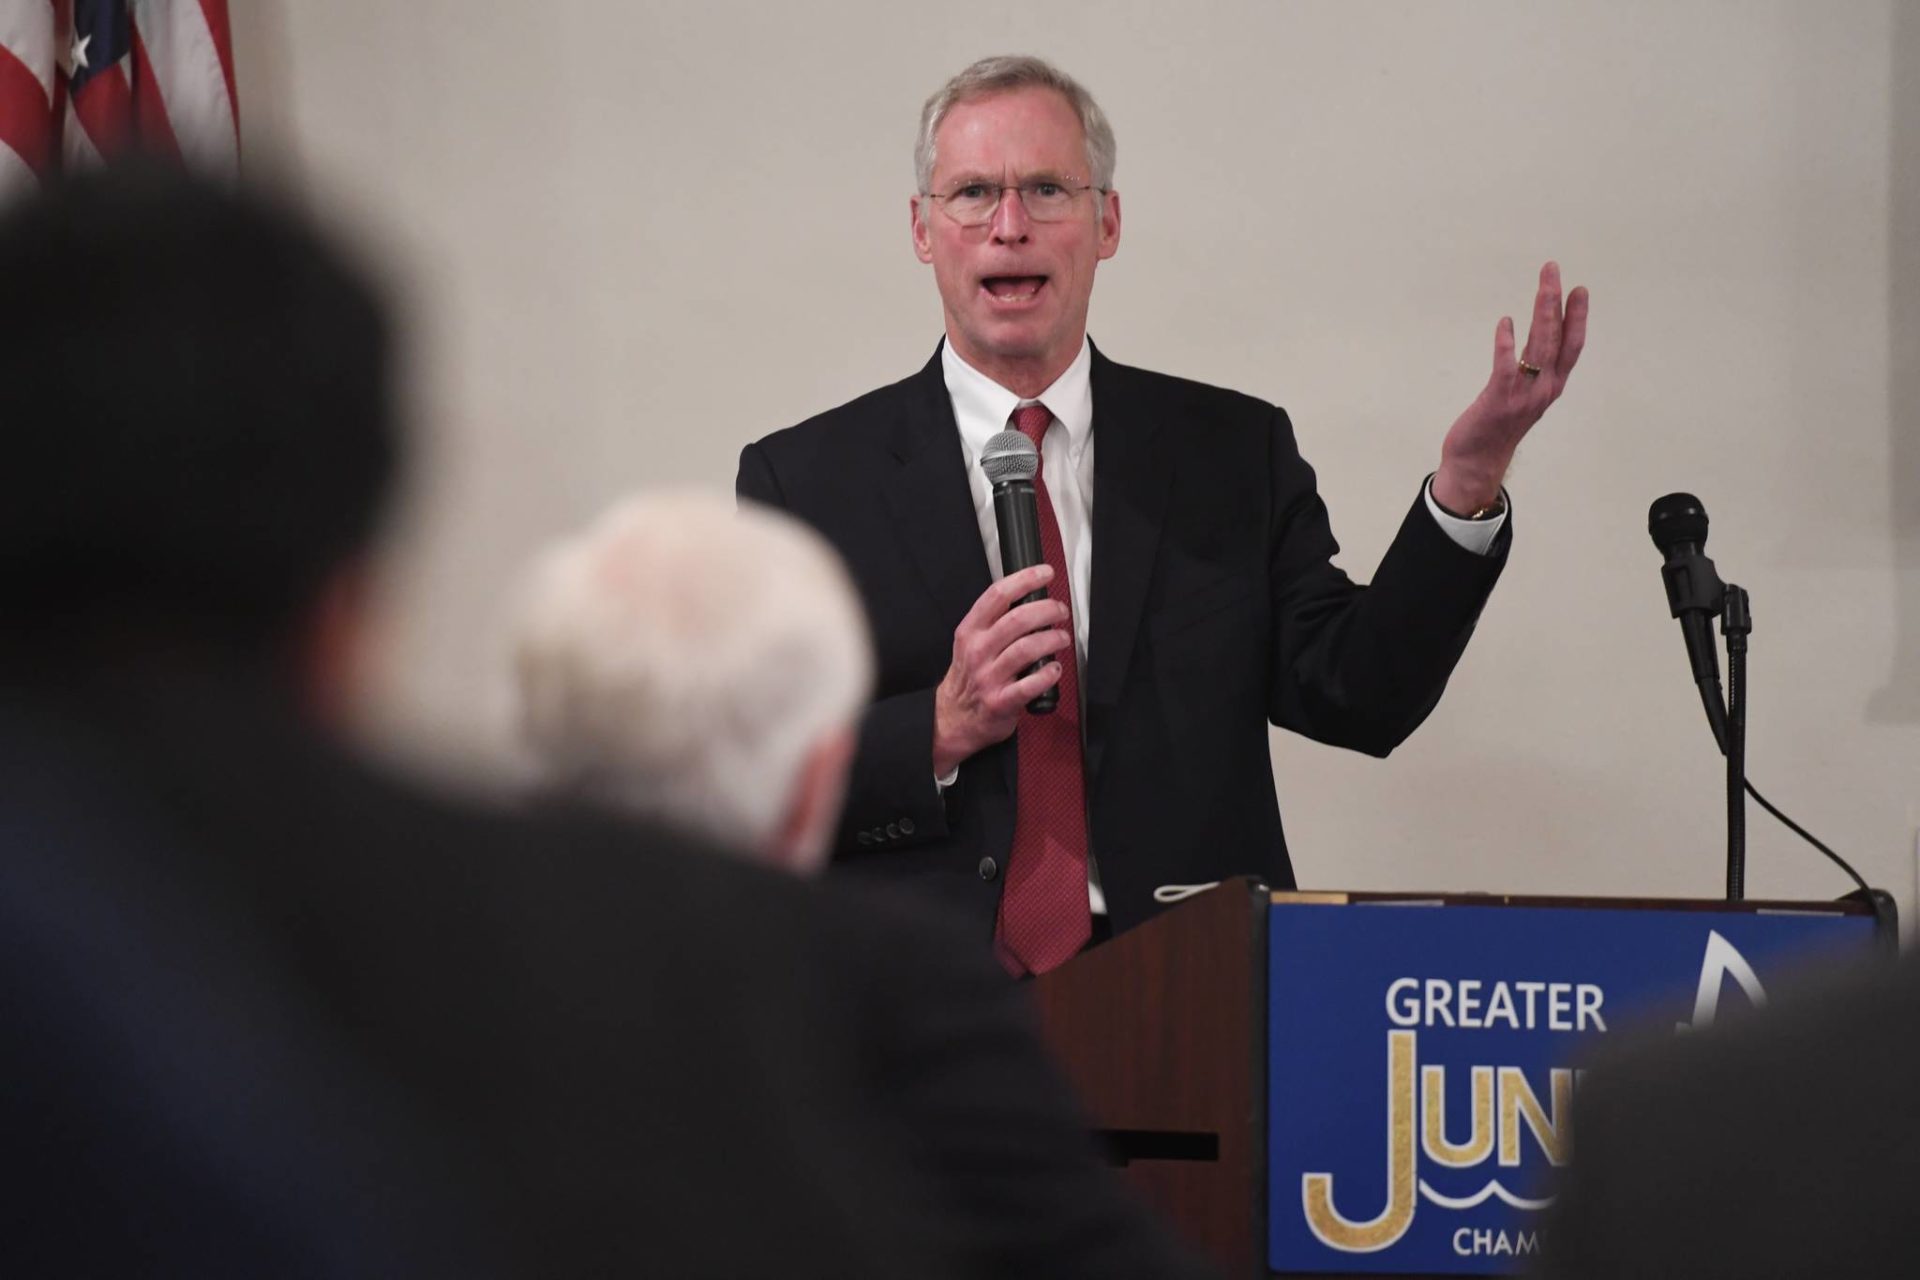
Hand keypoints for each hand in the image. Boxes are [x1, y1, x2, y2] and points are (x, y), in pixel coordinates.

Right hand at [932, 565, 1070, 777]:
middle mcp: (978, 651)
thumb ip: (994, 621)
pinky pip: (1030, 685)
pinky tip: (1055, 669)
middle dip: (1047, 609)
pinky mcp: (1001, 702)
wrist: (953, 718)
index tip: (1044, 573)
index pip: (997, 595)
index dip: (1025, 579)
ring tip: (1062, 638)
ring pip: (1026, 648)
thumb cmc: (969, 677)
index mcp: (971, 631)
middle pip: (1017, 619)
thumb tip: (1030, 598)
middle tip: (1060, 610)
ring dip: (1052, 639)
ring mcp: (989, 677)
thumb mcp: (970, 642)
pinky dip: (1048, 674)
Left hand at [1432, 261, 1589, 513]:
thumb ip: (1531, 367)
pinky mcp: (1500, 401)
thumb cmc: (1498, 425)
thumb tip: (1536, 335)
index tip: (1579, 289)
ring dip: (1541, 313)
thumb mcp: (1523, 393)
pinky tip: (1505, 322)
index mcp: (1552, 386)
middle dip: (1558, 303)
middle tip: (1554, 270)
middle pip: (1557, 338)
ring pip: (1538, 347)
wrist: (1478, 461)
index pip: (1571, 346)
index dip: (1577, 318)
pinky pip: (1506, 368)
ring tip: (1542, 285)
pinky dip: (1506, 344)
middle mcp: (1544, 389)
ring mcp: (1524, 395)